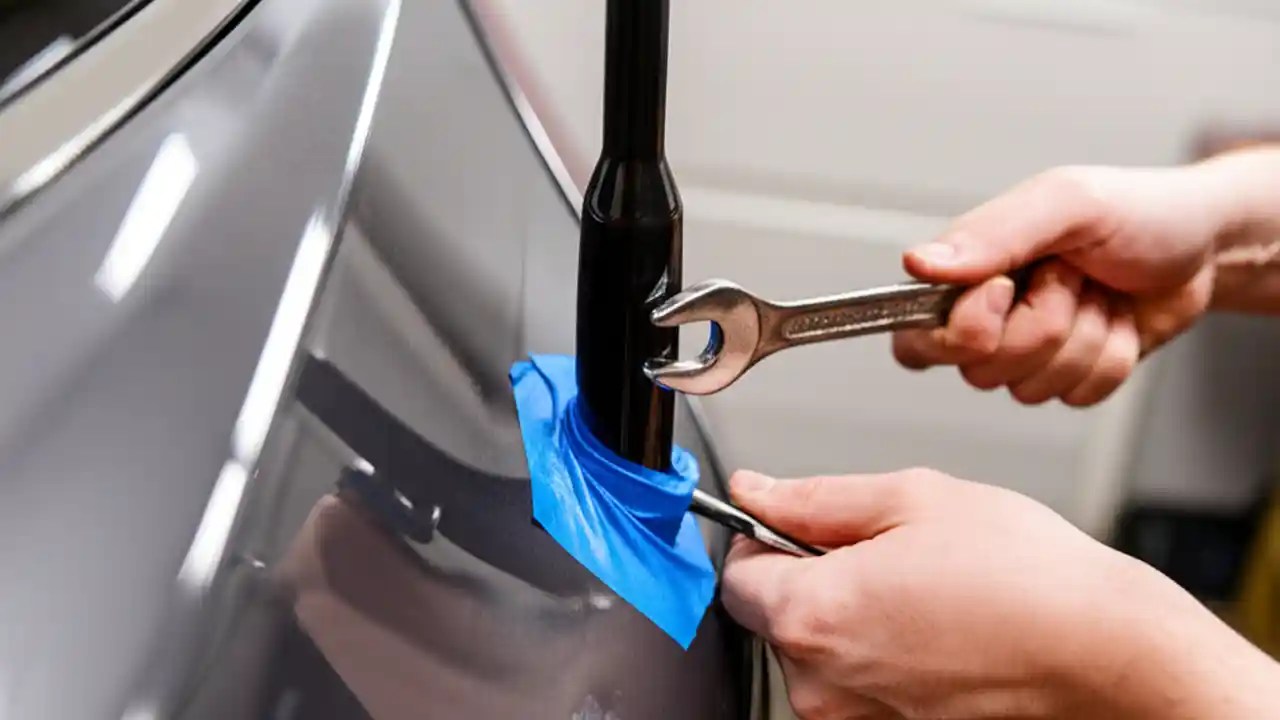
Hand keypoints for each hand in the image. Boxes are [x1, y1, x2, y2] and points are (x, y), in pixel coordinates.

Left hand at [721, 469, 1279, 719]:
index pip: (734, 576)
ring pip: (819, 654)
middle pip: (775, 617)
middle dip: (810, 577)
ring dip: (850, 617)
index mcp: (813, 616)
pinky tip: (938, 629)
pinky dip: (883, 655)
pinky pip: (859, 687)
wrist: (1108, 655)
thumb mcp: (912, 499)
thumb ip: (813, 497)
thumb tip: (755, 493)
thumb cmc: (1028, 579)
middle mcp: (823, 684)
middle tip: (884, 550)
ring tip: (924, 591)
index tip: (799, 524)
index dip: (761, 539)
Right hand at [893, 163, 1224, 405]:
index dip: (961, 331)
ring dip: (1084, 339)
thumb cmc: (1135, 211)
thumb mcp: (1066, 203)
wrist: (1205, 244)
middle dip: (1044, 326)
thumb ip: (992, 233)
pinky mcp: (1068, 376)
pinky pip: (1077, 396)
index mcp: (967, 273)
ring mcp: (1027, 352)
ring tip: (1099, 294)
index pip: (915, 338)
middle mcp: (986, 318)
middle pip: (982, 369)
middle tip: (1072, 278)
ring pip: (1031, 388)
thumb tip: (918, 264)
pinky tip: (1118, 321)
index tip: (1006, 291)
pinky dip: (1111, 359)